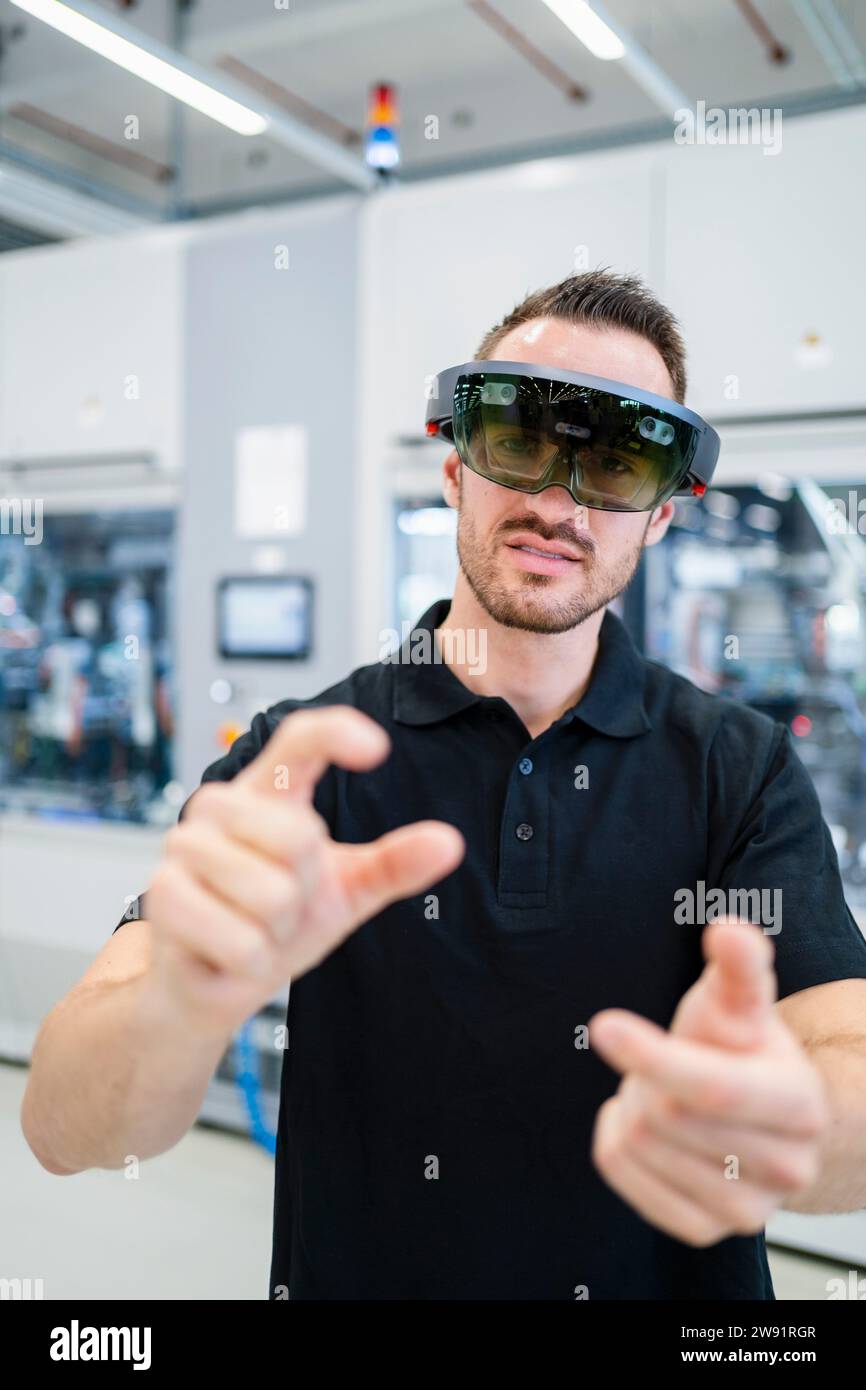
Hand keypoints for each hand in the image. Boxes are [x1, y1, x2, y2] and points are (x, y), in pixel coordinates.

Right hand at [146, 706, 463, 1034]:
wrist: (209, 980)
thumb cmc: (275, 922)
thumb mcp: (346, 890)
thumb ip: (393, 864)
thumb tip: (449, 842)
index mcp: (267, 792)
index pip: (300, 738)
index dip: (337, 732)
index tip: (378, 749)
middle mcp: (219, 806)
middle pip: (300, 838)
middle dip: (305, 892)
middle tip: (283, 905)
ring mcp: (184, 847)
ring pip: (271, 895)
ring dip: (276, 931)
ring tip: (255, 927)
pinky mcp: (163, 895)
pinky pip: (243, 938)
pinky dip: (252, 960)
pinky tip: (231, 952)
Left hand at [588, 919, 829, 1245]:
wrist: (754, 1113)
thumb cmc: (740, 1046)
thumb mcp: (739, 1001)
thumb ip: (738, 966)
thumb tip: (730, 931)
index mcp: (800, 1105)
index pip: (714, 1089)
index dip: (656, 1057)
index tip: (604, 1025)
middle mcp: (787, 1167)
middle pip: (666, 1116)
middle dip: (645, 1076)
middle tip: (661, 1061)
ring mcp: (748, 1210)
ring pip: (638, 1145)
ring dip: (631, 1106)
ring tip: (662, 1093)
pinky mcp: (705, 1229)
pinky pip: (622, 1175)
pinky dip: (616, 1142)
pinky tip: (646, 1127)